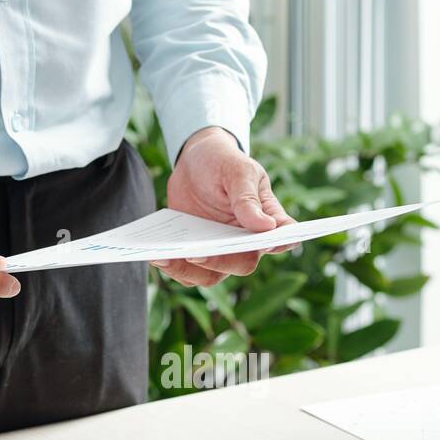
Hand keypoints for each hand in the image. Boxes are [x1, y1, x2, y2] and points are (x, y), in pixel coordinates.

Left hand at [158, 127, 295, 285]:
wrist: (195, 164)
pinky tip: (156, 255)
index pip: (283, 238)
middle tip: (196, 254)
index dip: (278, 244)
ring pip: (211, 276)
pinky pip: (187, 273)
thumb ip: (248, 198)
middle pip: (242, 264)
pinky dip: (172, 268)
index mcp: (268, 222)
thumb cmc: (223, 163)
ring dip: (188, 270)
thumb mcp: (237, 171)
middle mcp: (248, 244)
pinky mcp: (198, 257)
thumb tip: (266, 226)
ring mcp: (222, 253)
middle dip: (218, 261)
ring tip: (164, 257)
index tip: (267, 243)